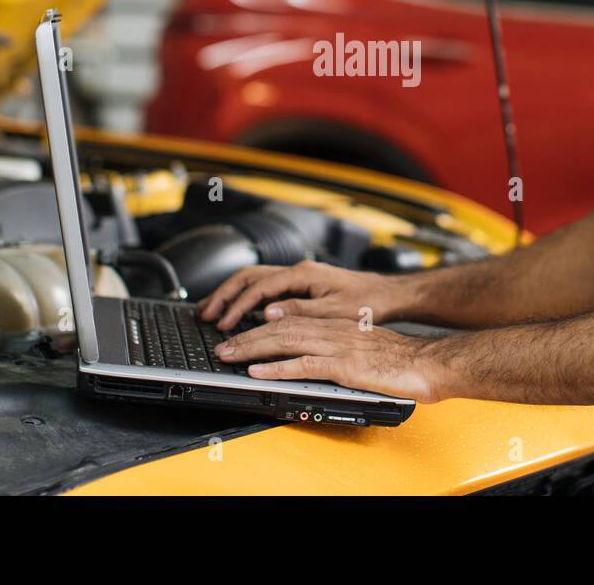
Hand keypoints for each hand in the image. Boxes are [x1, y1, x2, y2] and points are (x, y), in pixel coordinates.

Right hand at [196, 259, 410, 330]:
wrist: (388, 295)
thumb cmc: (367, 302)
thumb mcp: (334, 311)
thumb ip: (300, 311)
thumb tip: (267, 314)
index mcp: (303, 274)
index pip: (259, 287)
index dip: (238, 306)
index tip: (224, 324)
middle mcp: (297, 271)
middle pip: (249, 276)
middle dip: (224, 295)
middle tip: (205, 315)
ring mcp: (298, 276)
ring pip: (253, 279)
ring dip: (231, 295)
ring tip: (211, 312)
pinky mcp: (300, 284)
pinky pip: (264, 287)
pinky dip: (245, 297)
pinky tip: (237, 311)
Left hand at [214, 315, 447, 402]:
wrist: (429, 364)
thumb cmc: (400, 360)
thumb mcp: (362, 345)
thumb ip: (337, 345)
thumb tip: (313, 353)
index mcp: (336, 325)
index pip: (290, 321)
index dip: (260, 327)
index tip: (238, 335)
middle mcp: (333, 331)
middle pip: (280, 328)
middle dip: (246, 337)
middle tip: (221, 347)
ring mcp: (338, 347)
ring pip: (285, 342)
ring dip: (252, 349)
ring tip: (228, 356)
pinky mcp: (345, 366)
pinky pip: (304, 365)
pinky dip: (276, 368)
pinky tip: (258, 372)